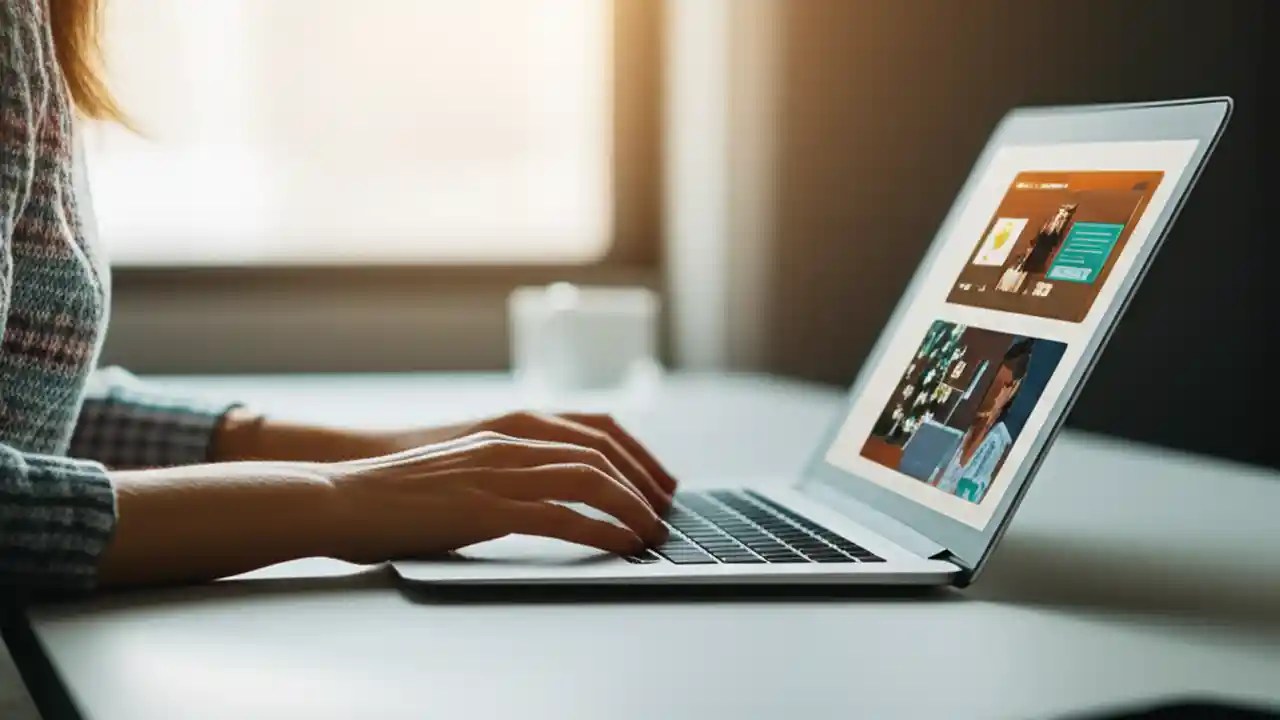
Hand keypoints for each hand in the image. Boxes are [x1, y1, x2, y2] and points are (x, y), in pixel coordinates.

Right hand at [218, 410, 677, 511]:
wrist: (340, 495)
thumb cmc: (396, 492)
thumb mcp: (462, 468)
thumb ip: (503, 471)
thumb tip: (541, 496)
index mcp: (507, 429)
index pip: (593, 428)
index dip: (635, 453)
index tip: (659, 480)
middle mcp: (510, 442)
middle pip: (601, 451)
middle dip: (643, 482)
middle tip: (666, 512)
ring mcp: (498, 472)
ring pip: (589, 479)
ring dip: (630, 507)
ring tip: (652, 533)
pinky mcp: (485, 508)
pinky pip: (561, 516)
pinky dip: (600, 531)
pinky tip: (620, 546)